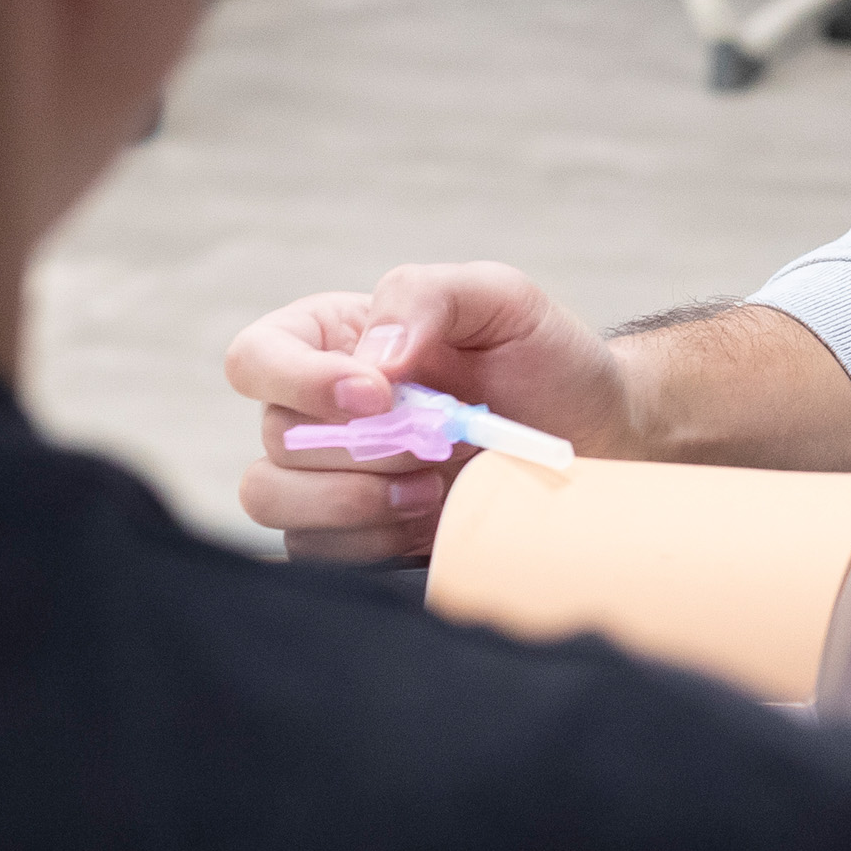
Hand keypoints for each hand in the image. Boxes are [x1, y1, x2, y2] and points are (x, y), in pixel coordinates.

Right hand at [226, 262, 636, 563]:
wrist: (595, 435)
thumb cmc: (543, 359)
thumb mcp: (500, 297)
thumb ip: (426, 297)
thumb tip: (369, 360)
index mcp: (332, 341)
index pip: (255, 359)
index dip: (301, 382)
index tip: (381, 396)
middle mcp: (315, 410)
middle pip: (273, 439)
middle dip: (360, 449)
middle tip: (435, 446)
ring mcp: (327, 477)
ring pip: (273, 501)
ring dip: (355, 501)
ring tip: (431, 490)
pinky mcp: (352, 535)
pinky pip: (315, 554)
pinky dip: (370, 543)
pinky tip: (429, 521)